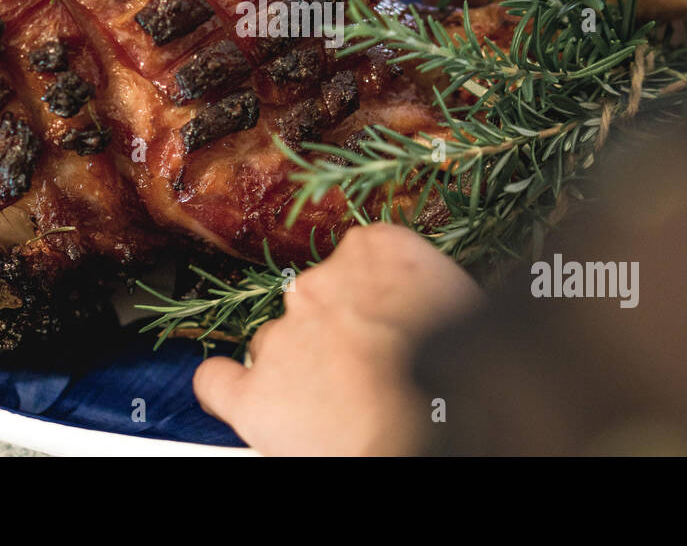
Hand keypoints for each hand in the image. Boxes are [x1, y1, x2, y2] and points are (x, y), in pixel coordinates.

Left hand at [192, 222, 483, 455]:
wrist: (421, 434)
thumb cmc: (457, 377)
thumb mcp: (467, 308)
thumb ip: (429, 289)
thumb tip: (428, 301)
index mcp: (377, 251)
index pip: (363, 253)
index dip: (372, 291)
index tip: (385, 314)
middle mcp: (320, 282)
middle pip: (316, 298)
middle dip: (336, 332)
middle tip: (369, 370)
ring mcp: (281, 336)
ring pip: (276, 342)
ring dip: (297, 365)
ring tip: (333, 403)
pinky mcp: (255, 393)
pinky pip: (219, 381)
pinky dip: (230, 387)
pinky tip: (249, 396)